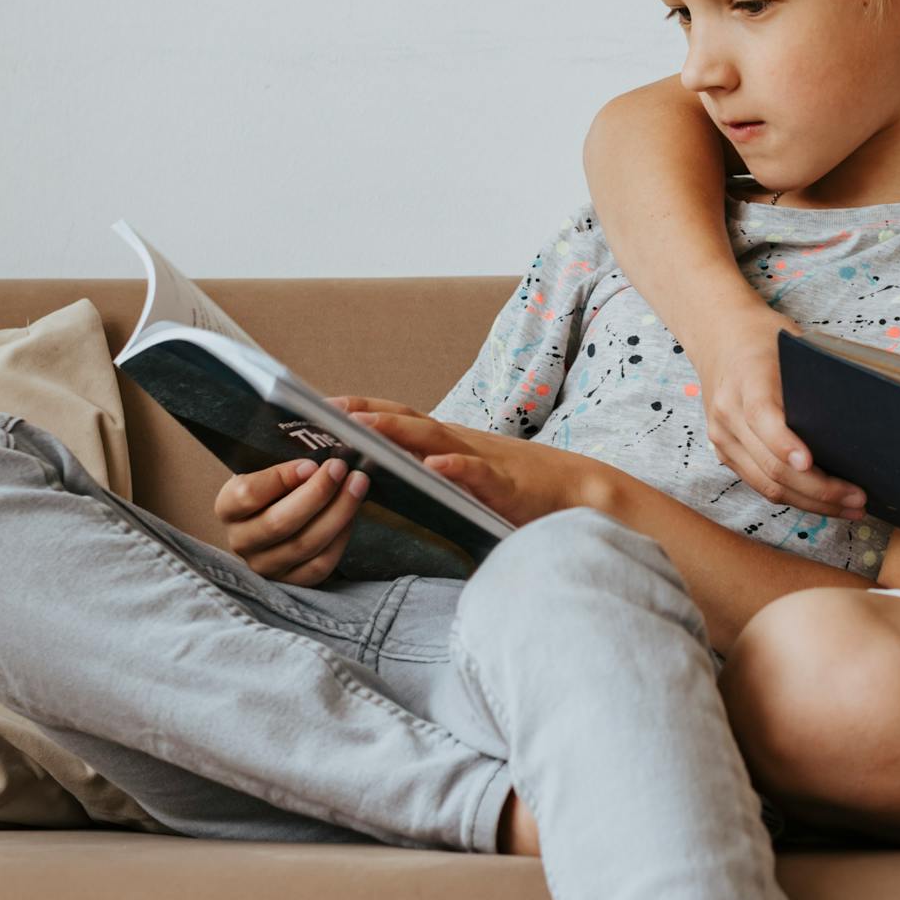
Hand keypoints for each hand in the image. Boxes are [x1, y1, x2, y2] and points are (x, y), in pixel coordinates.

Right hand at [215, 456, 367, 585]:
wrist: (275, 519)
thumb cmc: (274, 488)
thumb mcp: (267, 467)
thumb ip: (283, 459)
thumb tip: (319, 443)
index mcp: (228, 507)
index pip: (248, 494)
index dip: (281, 478)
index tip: (310, 463)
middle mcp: (241, 540)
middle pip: (279, 523)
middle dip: (317, 493)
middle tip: (341, 468)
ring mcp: (264, 565)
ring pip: (304, 544)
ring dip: (338, 512)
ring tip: (357, 485)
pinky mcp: (290, 582)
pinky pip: (319, 565)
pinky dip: (340, 538)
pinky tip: (352, 515)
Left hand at [350, 404, 615, 527]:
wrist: (576, 492)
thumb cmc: (517, 488)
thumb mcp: (467, 478)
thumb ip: (433, 474)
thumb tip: (386, 480)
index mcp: (449, 443)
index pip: (399, 419)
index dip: (363, 410)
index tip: (323, 407)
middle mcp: (461, 442)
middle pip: (408, 420)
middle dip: (366, 413)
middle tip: (326, 411)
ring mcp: (483, 459)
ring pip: (434, 438)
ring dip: (398, 430)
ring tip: (364, 429)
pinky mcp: (504, 484)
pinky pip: (477, 472)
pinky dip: (455, 466)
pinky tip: (434, 466)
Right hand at [696, 304, 865, 517]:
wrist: (719, 336)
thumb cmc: (766, 339)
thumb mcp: (794, 344)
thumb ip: (816, 378)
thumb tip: (864, 417)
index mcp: (747, 380)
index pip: (763, 418)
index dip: (785, 444)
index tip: (810, 462)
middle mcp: (728, 413)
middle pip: (770, 464)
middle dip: (818, 489)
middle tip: (858, 497)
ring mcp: (722, 438)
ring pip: (766, 486)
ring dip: (811, 503)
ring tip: (850, 508)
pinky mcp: (725, 453)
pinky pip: (761, 485)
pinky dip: (795, 497)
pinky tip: (824, 502)